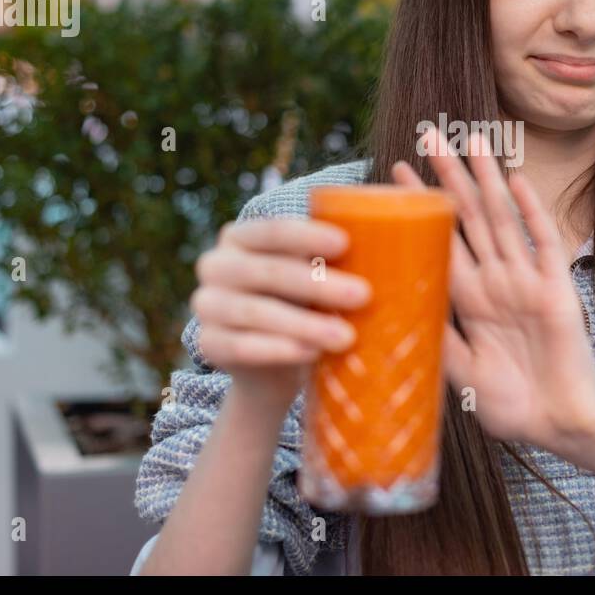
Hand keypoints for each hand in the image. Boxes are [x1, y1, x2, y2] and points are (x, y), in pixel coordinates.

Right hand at [190, 216, 372, 407]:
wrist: (275, 365)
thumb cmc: (305, 304)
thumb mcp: (315, 276)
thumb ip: (333, 257)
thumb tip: (388, 239)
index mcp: (241, 236)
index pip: (272, 230)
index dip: (307, 235)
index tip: (346, 244)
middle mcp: (216, 264)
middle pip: (268, 272)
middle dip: (318, 284)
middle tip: (363, 295)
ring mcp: (205, 305)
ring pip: (255, 312)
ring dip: (304, 324)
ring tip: (346, 337)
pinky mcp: (207, 344)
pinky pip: (242, 346)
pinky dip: (279, 350)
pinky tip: (312, 354)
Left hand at [391, 128, 594, 452]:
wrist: (562, 425)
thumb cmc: (513, 406)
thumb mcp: (460, 374)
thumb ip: (436, 341)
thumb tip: (391, 311)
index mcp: (470, 301)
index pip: (439, 241)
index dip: (420, 208)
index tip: (396, 172)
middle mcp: (496, 282)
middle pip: (468, 218)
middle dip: (449, 177)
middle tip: (429, 135)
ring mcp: (527, 281)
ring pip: (502, 219)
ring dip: (486, 179)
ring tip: (471, 140)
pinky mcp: (557, 289)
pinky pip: (543, 242)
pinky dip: (530, 211)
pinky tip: (516, 181)